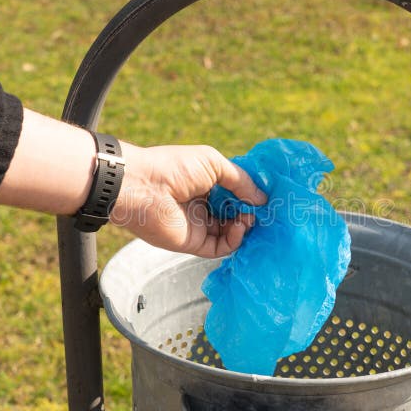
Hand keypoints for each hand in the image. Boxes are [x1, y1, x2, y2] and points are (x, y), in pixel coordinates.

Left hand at [111, 143, 266, 257]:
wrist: (143, 188)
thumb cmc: (175, 167)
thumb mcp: (213, 163)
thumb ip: (240, 180)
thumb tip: (262, 198)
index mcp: (205, 184)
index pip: (234, 193)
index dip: (250, 195)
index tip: (267, 196)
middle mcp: (203, 205)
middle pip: (235, 214)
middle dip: (251, 212)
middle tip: (264, 210)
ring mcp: (199, 225)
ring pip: (231, 232)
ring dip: (245, 226)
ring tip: (250, 217)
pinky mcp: (194, 244)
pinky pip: (221, 247)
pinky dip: (235, 240)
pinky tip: (240, 227)